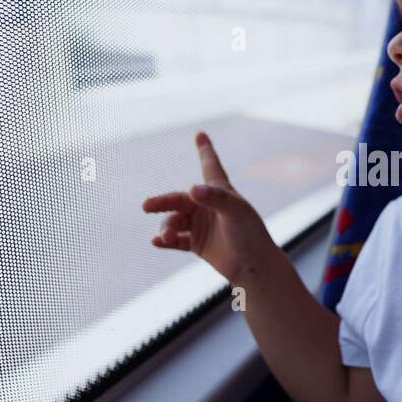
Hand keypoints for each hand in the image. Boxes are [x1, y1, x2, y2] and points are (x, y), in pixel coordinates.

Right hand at [142, 131, 275, 283]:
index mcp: (220, 193)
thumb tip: (191, 190)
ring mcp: (201, 225)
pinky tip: (157, 242)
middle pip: (179, 199)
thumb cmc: (250, 235)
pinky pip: (176, 240)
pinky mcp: (198, 244)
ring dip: (167, 227)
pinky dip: (166, 241)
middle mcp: (208, 206)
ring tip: (166, 237)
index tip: (201, 134)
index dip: (205, 150)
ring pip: (175, 221)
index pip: (210, 166)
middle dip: (162, 202)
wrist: (254, 267)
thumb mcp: (235, 213)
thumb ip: (215, 199)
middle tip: (146, 206)